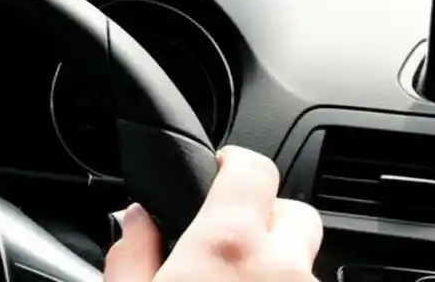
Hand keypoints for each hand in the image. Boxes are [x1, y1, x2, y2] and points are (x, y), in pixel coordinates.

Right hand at [104, 146, 322, 281]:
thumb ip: (132, 253)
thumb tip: (137, 223)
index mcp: (228, 247)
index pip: (253, 168)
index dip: (235, 163)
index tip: (221, 169)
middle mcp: (284, 270)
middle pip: (295, 214)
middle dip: (266, 221)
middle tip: (229, 245)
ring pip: (302, 263)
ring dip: (275, 268)